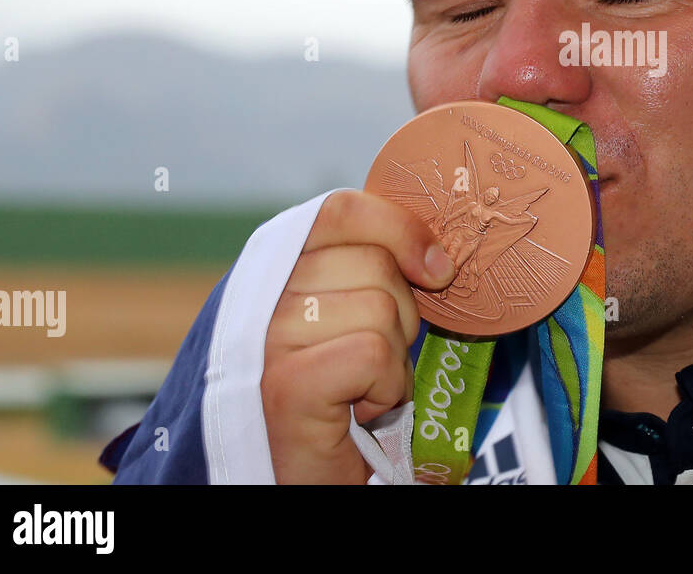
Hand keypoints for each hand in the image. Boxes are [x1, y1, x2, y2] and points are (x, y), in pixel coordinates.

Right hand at [261, 190, 455, 483]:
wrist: (305, 482)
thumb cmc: (339, 403)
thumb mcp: (351, 322)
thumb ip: (369, 275)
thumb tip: (435, 252)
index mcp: (271, 272)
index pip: (339, 211)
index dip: (399, 228)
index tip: (435, 268)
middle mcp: (257, 298)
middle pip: (373, 261)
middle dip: (402, 313)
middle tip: (375, 361)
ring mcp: (265, 340)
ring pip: (381, 307)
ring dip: (394, 360)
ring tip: (363, 391)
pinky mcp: (285, 387)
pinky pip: (374, 353)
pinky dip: (387, 388)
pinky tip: (362, 412)